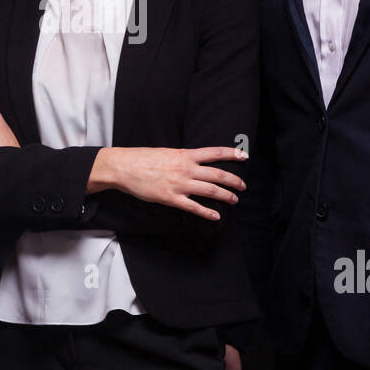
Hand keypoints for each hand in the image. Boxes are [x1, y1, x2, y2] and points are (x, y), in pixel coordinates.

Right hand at [89, 146, 247, 221]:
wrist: (124, 167)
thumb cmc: (142, 158)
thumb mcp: (166, 152)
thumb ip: (182, 158)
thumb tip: (194, 162)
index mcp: (184, 155)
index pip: (214, 153)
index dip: (231, 154)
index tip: (244, 156)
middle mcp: (185, 169)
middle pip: (217, 174)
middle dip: (233, 181)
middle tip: (243, 186)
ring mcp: (179, 184)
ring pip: (209, 191)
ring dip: (225, 196)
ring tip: (234, 199)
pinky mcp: (170, 198)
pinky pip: (193, 207)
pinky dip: (206, 212)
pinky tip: (216, 216)